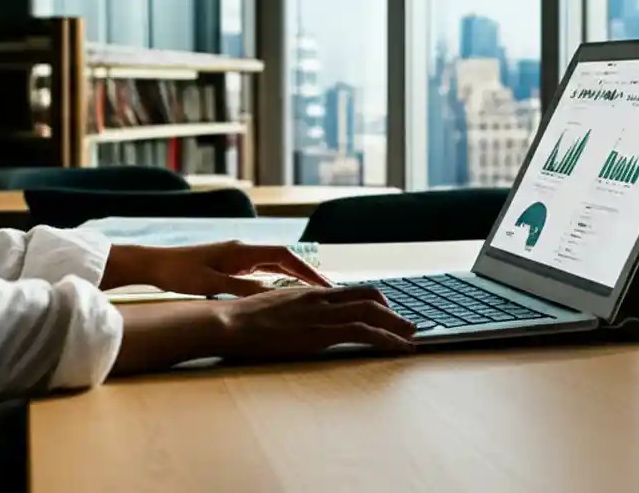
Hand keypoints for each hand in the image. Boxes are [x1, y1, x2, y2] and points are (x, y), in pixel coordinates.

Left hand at [102, 240, 330, 296]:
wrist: (153, 264)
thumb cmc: (179, 274)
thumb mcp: (212, 284)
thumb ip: (242, 289)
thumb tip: (273, 295)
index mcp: (242, 251)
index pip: (284, 256)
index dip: (306, 269)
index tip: (323, 284)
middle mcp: (244, 250)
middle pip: (284, 259)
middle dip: (306, 273)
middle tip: (327, 290)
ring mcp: (237, 256)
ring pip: (274, 264)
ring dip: (293, 276)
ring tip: (313, 293)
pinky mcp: (230, 264)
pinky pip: (262, 270)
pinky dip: (278, 278)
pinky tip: (283, 292)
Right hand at [215, 286, 418, 358]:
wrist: (227, 322)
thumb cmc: (241, 319)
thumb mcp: (273, 307)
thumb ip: (293, 310)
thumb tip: (300, 318)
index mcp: (310, 291)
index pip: (352, 290)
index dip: (375, 300)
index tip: (387, 311)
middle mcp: (321, 298)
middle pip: (369, 297)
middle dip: (392, 312)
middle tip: (407, 325)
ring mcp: (322, 314)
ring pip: (372, 313)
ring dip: (396, 327)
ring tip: (412, 338)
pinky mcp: (320, 333)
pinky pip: (363, 333)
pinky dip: (387, 339)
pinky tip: (398, 348)